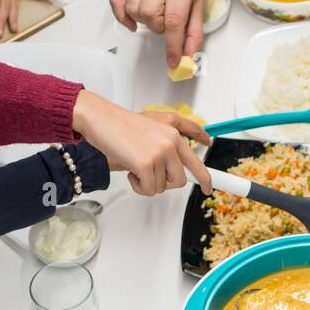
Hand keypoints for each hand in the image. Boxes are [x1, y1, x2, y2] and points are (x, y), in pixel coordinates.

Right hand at [72, 91, 211, 195]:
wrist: (100, 119)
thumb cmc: (120, 125)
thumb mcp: (152, 126)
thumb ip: (169, 142)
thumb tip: (177, 167)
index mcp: (174, 130)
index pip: (196, 155)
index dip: (205, 175)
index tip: (208, 186)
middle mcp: (171, 140)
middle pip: (181, 179)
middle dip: (166, 183)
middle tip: (150, 176)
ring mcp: (160, 152)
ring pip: (163, 186)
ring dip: (148, 183)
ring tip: (135, 166)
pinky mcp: (147, 164)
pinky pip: (150, 190)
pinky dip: (139, 187)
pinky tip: (131, 172)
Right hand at [110, 0, 209, 69]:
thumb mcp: (200, 1)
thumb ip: (194, 30)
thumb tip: (189, 53)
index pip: (173, 22)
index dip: (172, 46)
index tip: (172, 60)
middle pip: (149, 16)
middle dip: (158, 27)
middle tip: (167, 22)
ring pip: (132, 9)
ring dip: (143, 20)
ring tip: (155, 14)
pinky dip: (120, 14)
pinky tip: (131, 21)